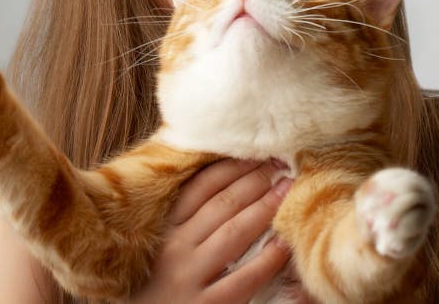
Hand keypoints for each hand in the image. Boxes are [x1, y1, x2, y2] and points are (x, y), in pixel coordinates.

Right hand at [125, 158, 292, 302]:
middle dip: (255, 179)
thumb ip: (181, 217)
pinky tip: (284, 242)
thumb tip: (220, 179)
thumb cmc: (152, 284)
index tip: (257, 154)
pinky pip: (245, 277)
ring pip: (234, 232)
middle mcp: (174, 248)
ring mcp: (190, 278)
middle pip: (222, 203)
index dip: (233, 166)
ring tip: (286, 190)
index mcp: (162, 228)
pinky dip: (269, 258)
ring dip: (265, 207)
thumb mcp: (158, 245)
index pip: (201, 185)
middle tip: (280, 165)